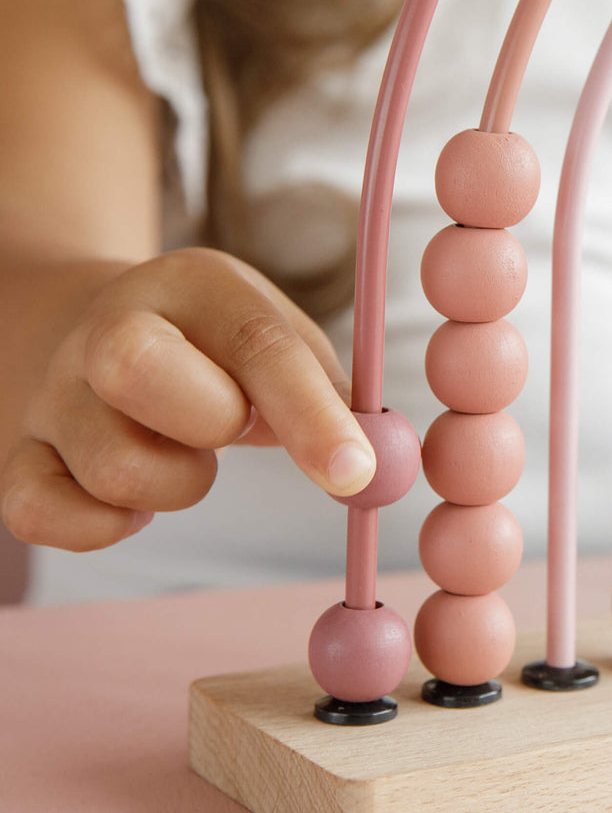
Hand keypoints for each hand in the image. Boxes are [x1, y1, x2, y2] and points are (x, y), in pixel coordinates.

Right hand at [0, 248, 375, 550]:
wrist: (92, 326)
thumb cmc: (211, 346)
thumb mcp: (273, 337)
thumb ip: (328, 395)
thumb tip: (376, 473)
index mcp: (193, 286)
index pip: (253, 343)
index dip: (310, 413)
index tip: (356, 475)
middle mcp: (108, 327)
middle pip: (136, 367)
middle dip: (211, 421)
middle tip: (231, 427)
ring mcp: (52, 392)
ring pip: (112, 464)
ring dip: (176, 484)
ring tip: (185, 453)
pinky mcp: (18, 455)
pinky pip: (42, 515)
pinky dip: (102, 526)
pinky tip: (134, 498)